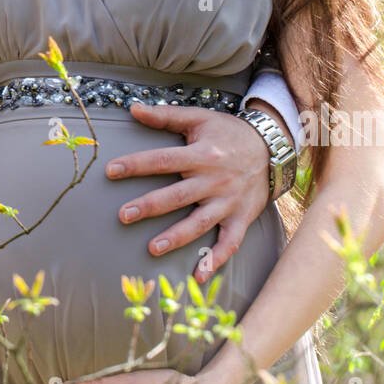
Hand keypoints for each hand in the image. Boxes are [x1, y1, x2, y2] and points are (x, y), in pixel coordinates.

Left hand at [105, 102, 272, 278]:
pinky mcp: (241, 218)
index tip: (111, 170)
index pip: (163, 159)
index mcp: (201, 154)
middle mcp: (214, 180)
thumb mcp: (200, 118)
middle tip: (123, 216)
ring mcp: (228, 202)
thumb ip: (166, 115)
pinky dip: (216, 260)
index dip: (137, 165)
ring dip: (177, 237)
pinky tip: (198, 276)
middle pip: (178, 195)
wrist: (272, 148)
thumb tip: (133, 108)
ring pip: (200, 222)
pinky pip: (230, 243)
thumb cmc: (228, 133)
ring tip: (152, 248)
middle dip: (150, 206)